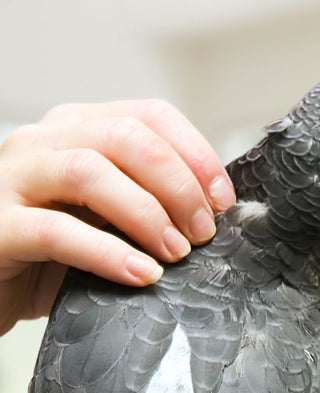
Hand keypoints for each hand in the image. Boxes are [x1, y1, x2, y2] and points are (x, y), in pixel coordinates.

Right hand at [0, 99, 236, 334]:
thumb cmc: (52, 255)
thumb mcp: (107, 221)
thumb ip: (146, 205)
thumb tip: (213, 217)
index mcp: (78, 131)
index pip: (149, 116)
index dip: (196, 154)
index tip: (223, 201)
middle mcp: (45, 143)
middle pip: (126, 137)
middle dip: (178, 186)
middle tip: (202, 233)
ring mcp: (15, 179)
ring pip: (90, 171)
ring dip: (147, 213)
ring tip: (176, 253)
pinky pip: (56, 231)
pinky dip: (108, 253)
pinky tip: (141, 274)